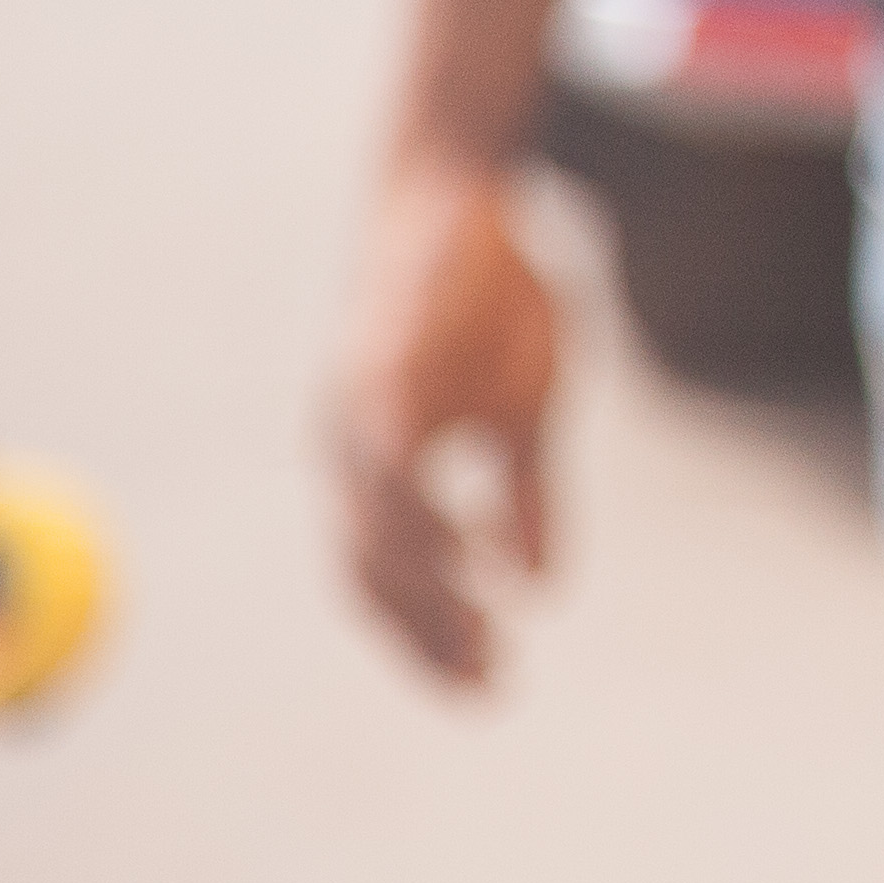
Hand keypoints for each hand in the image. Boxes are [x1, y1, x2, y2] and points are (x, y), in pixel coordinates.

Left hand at [332, 149, 563, 685]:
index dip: (428, 636)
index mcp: (374, 463)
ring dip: (429, 595)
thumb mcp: (524, 410)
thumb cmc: (490, 299)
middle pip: (371, 573)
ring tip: (483, 636)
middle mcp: (346, 450)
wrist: (460, 194)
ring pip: (376, 533)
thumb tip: (537, 587)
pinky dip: (428, 521)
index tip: (484, 686)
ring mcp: (355, 414)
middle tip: (484, 687)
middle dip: (427, 636)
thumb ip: (523, 498)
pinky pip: (393, 470)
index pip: (386, 577)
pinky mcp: (380, 373)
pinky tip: (470, 556)